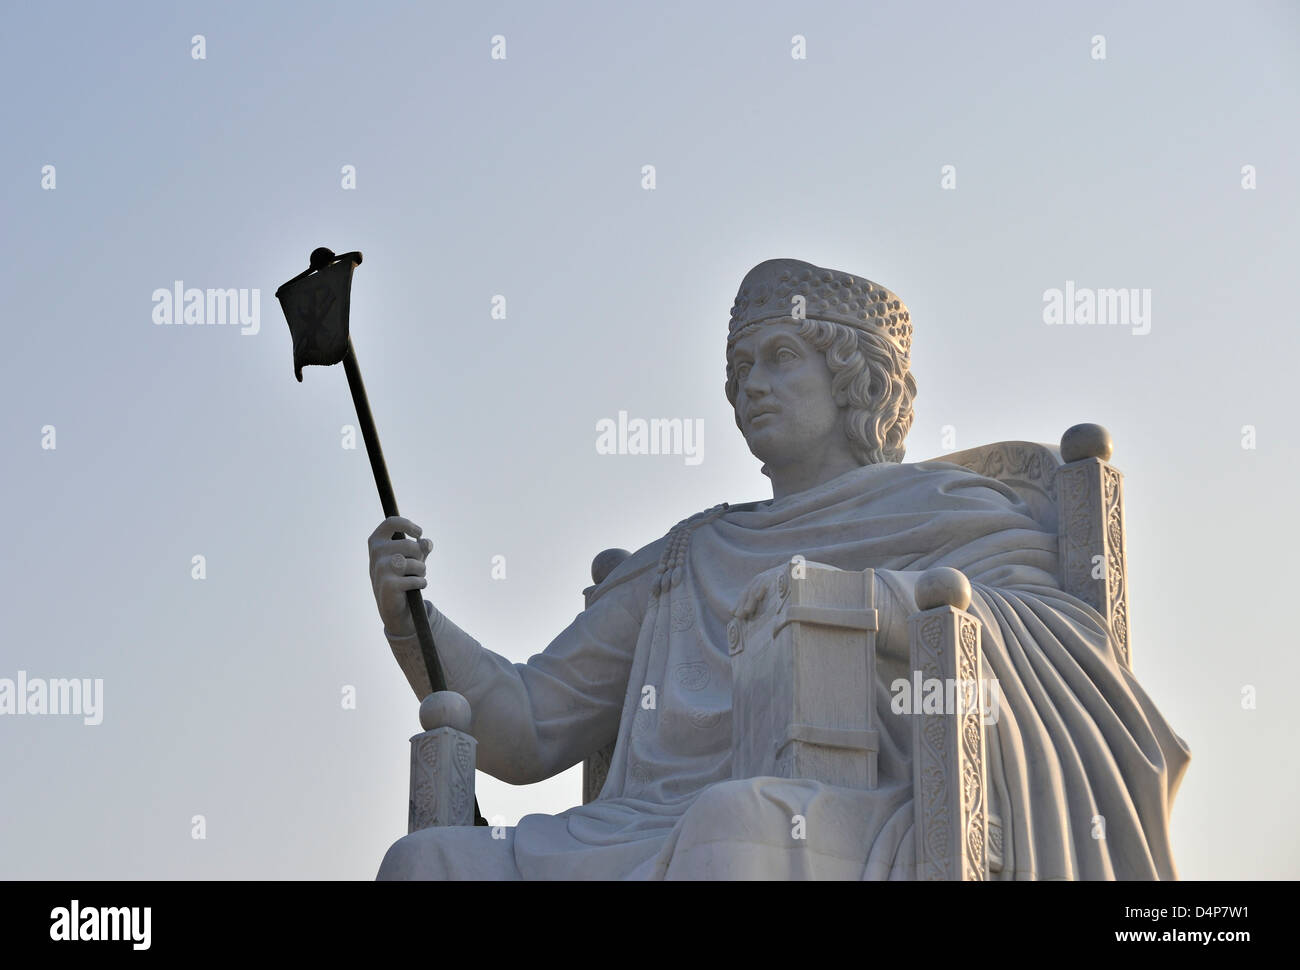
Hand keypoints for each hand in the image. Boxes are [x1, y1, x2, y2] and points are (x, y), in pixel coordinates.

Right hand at [368, 516, 431, 636]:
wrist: (394, 606)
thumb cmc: (403, 575)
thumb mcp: (413, 557)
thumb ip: (421, 547)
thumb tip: (426, 543)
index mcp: (377, 542)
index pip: (391, 523)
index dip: (408, 525)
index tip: (419, 533)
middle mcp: (376, 554)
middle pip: (409, 545)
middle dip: (420, 556)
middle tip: (418, 565)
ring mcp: (380, 569)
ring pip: (413, 562)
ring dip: (421, 570)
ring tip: (418, 576)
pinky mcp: (388, 585)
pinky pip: (415, 579)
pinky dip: (421, 583)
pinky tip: (417, 587)